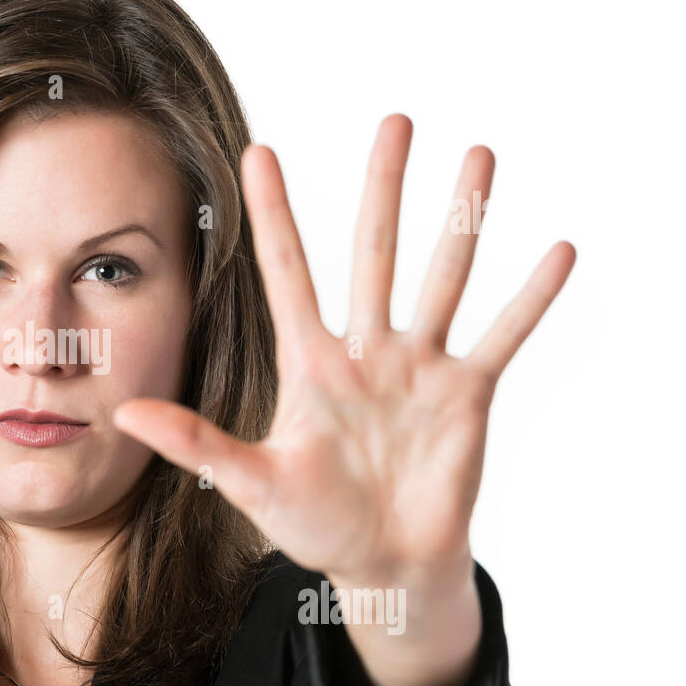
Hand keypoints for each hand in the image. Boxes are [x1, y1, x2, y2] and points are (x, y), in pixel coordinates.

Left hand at [113, 115, 574, 591]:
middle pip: (374, 253)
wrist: (381, 563)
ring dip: (462, 219)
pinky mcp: (466, 395)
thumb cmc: (314, 523)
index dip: (274, 213)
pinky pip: (502, 337)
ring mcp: (418, 367)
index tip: (260, 150)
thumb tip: (126, 415)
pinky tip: (558, 252)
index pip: (286, 271)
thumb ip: (196, 444)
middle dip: (384, 188)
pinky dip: (530, 299)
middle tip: (395, 121)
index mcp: (310, 363)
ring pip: (442, 277)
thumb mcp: (250, 482)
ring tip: (479, 155)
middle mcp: (366, 350)